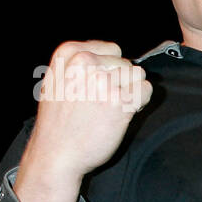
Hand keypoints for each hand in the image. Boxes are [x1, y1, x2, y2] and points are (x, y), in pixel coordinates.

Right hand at [23, 41, 151, 184]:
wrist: (56, 153)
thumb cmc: (58, 122)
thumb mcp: (56, 81)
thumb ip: (78, 64)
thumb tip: (110, 54)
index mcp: (69, 54)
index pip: (112, 48)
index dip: (112, 67)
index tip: (101, 83)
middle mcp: (85, 63)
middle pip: (125, 63)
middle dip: (121, 81)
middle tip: (105, 101)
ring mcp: (103, 81)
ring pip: (137, 75)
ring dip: (131, 91)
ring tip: (113, 107)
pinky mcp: (119, 101)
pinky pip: (146, 90)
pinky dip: (141, 101)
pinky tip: (125, 112)